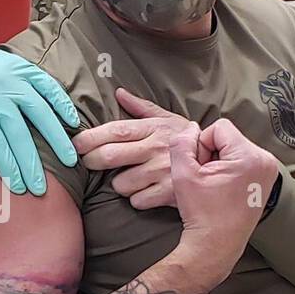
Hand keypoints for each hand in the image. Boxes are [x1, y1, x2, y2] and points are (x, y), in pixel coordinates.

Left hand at [0, 38, 79, 194]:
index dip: (9, 167)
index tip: (20, 188)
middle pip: (20, 132)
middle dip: (32, 163)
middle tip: (42, 188)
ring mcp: (13, 77)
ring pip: (40, 110)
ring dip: (56, 137)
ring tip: (70, 160)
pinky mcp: (23, 67)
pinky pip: (47, 84)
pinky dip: (61, 102)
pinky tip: (72, 122)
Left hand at [73, 88, 193, 209]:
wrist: (219, 164)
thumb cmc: (187, 140)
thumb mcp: (168, 119)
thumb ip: (141, 108)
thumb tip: (119, 93)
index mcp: (153, 129)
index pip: (115, 130)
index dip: (91, 137)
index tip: (75, 144)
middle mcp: (155, 149)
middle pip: (110, 156)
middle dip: (92, 161)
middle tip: (89, 163)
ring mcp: (162, 172)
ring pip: (120, 183)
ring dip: (119, 183)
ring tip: (129, 178)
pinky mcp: (168, 194)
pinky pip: (136, 200)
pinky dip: (136, 199)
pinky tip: (145, 191)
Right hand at [169, 119, 279, 289]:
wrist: (216, 244)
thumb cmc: (201, 213)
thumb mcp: (182, 174)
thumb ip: (182, 144)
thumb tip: (191, 128)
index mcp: (249, 156)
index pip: (219, 127)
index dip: (201, 145)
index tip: (200, 169)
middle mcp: (265, 160)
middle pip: (228, 136)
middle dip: (211, 153)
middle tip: (206, 179)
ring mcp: (268, 170)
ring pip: (234, 147)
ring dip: (219, 160)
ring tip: (214, 185)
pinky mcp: (266, 178)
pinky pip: (242, 159)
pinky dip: (229, 168)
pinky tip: (222, 188)